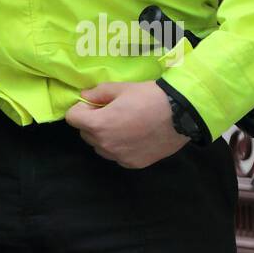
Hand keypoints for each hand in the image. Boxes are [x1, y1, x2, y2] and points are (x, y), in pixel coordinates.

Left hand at [63, 81, 188, 168]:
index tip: (94, 104)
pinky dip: (119, 147)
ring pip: (100, 147)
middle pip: (85, 134)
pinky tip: (135, 136)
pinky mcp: (134, 164)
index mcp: (99, 125)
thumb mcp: (121, 88)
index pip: (72, 118)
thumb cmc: (148, 97)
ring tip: (124, 124)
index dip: (81, 108)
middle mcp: (106, 145)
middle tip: (110, 111)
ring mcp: (120, 157)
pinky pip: (117, 156)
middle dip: (92, 122)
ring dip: (104, 136)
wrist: (181, 115)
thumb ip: (98, 93)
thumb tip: (84, 97)